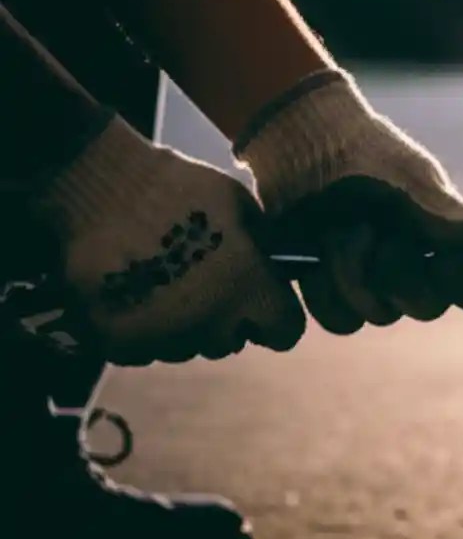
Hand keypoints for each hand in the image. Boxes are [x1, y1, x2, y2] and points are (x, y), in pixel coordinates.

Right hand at [32, 117, 304, 364]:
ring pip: (186, 347)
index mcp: (248, 290)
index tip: (260, 305)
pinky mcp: (121, 343)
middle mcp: (211, 324)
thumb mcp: (241, 207)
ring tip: (162, 282)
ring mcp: (164, 338)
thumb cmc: (179, 189)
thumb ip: (263, 249)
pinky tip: (132, 292)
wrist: (101, 189)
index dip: (275, 319)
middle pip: (230, 341)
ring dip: (182, 325)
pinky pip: (143, 349)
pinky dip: (140, 330)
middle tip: (202, 283)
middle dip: (223, 319)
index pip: (285, 332)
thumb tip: (274, 269)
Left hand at [234, 70, 462, 334]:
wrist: (294, 140)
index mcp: (444, 241)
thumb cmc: (357, 151)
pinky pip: (340, 320)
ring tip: (332, 230)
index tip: (442, 261)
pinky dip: (324, 290)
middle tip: (368, 229)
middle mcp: (414, 269)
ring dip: (352, 274)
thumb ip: (447, 217)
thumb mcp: (402, 180)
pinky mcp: (330, 294)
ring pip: (379, 314)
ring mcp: (372, 285)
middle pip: (426, 307)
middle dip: (396, 270)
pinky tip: (310, 255)